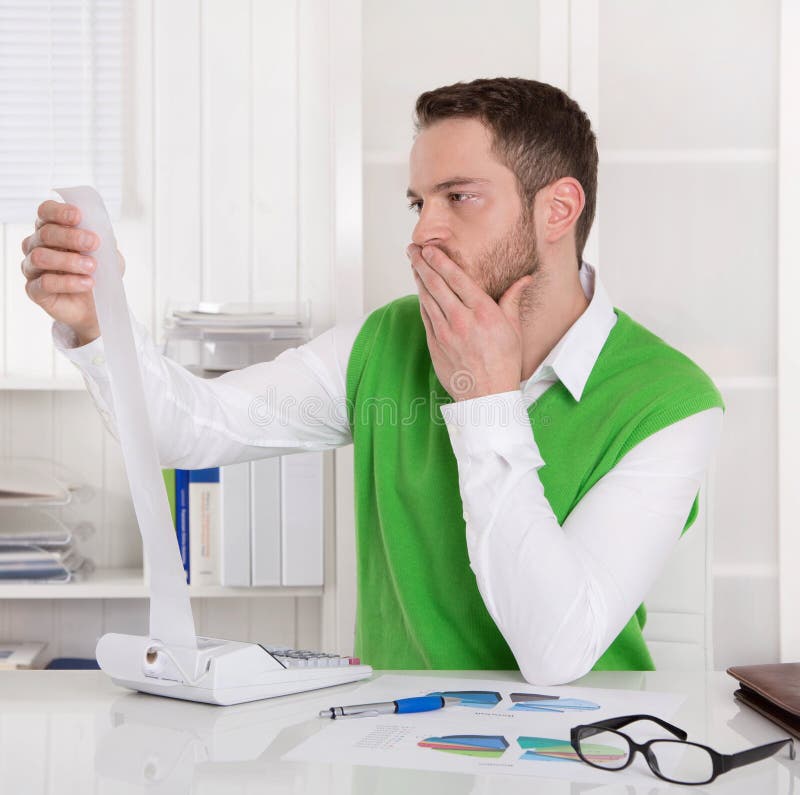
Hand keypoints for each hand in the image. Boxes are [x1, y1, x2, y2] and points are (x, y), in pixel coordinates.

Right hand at [20, 200, 125, 345]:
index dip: (59, 212)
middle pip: (45, 233)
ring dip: (69, 260)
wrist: (99, 306)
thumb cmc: (100, 274)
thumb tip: (98, 229)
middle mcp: (37, 246)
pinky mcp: (34, 290)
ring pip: (41, 257)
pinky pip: (45, 283)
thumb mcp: (107, 253)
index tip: (78, 216)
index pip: (45, 212)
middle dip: (71, 237)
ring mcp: (32, 268)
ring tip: (92, 266)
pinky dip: (68, 282)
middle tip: (93, 243)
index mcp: (52, 230)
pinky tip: (87, 283)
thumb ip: (102, 238)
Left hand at [408, 243, 532, 401]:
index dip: (440, 261)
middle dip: (423, 264)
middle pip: (436, 285)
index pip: (456, 279)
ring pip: (427, 299)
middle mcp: (461, 320)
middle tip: (414, 250)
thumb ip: (513, 299)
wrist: (486, 396)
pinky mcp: (435, 345)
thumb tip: (525, 278)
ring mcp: (445, 333)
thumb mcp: (513, 329)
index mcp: (482, 312)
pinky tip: (420, 290)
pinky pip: (425, 317)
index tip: (431, 249)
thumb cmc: (503, 364)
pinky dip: (421, 300)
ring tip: (413, 264)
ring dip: (418, 279)